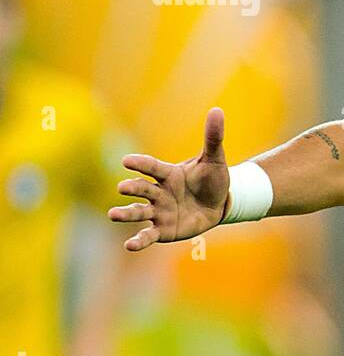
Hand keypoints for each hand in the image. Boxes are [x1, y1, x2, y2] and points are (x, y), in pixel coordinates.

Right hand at [108, 107, 230, 250]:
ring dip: (125, 214)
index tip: (127, 161)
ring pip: (138, 212)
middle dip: (132, 188)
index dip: (140, 163)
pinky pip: (148, 235)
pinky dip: (139, 240)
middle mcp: (159, 192)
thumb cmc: (213, 179)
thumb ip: (213, 137)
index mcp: (168, 174)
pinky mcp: (163, 229)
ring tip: (112, 215)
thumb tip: (217, 110)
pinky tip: (129, 245)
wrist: (219, 204)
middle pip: (142, 189)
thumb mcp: (215, 159)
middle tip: (122, 188)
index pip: (151, 167)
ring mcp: (159, 211)